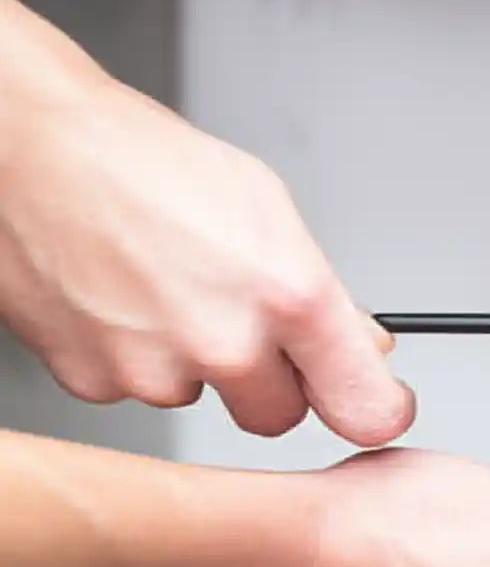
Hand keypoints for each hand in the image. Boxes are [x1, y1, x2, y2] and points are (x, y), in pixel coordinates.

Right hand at [0, 0, 413, 445]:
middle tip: (248, 323)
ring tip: (169, 285)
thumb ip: (323, 292)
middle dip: (273, 381)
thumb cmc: (148, 163)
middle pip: (279, 416)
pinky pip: (137, 389)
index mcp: (289, 295)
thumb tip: (363, 344)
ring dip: (196, 361)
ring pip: (202, 397)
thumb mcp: (267, 207)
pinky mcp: (92, 382)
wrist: (35, 150)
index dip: (375, 408)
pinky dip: (135, 355)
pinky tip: (124, 297)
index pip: (365, 406)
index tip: (376, 403)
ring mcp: (154, 370)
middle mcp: (225, 344)